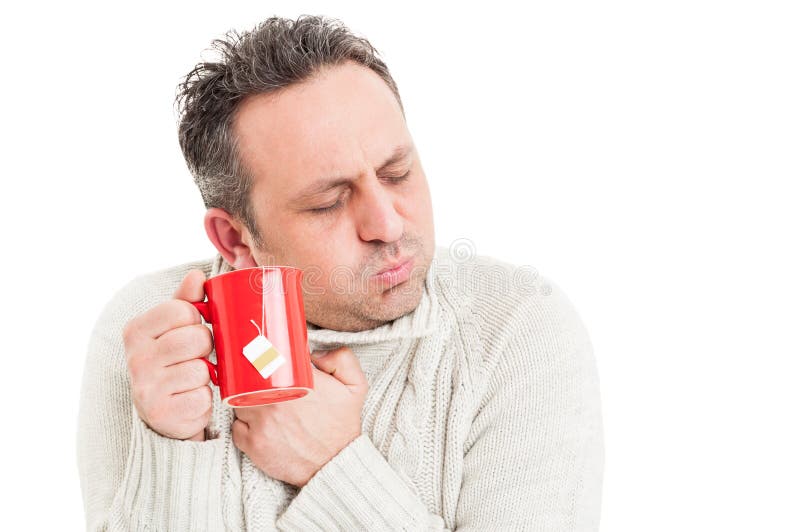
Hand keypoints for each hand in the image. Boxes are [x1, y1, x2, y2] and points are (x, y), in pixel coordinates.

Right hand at [122, 269, 213, 441]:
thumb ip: (185, 301)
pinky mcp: (162, 415)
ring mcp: (146, 389)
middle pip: (195, 338)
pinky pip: (202, 397)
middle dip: (205, 347)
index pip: (182, 310)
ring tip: (193, 378)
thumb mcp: (175, 328)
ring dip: (206, 374)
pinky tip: (192, 398)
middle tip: (196, 356)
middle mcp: (135, 359)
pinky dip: (205, 398)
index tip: (191, 329)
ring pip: (201, 369)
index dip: (196, 319)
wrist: (164, 413)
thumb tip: (196, 276)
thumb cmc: (173, 361)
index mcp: (136, 331)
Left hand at [231, 346, 367, 486]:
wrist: (335, 464)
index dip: (270, 354)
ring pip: (240, 399)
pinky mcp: (253, 443)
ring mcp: (261, 421)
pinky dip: (244, 422)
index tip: (272, 358)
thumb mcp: (356, 387)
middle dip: (254, 376)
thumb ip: (342, 359)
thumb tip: (313, 352)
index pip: (273, 356)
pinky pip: (236, 424)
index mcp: (299, 382)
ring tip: (260, 401)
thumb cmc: (342, 426)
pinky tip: (257, 423)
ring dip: (246, 399)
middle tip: (265, 381)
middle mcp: (276, 399)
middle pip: (249, 376)